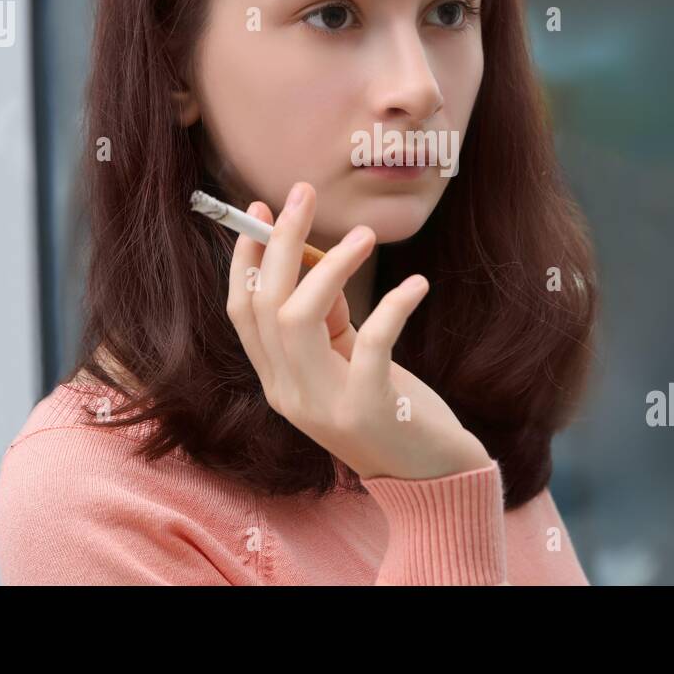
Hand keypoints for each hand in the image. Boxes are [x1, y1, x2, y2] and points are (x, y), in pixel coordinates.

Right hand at [226, 181, 492, 480]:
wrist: (431, 479)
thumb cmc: (391, 406)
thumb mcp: (346, 361)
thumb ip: (328, 320)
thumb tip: (322, 256)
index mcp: (276, 380)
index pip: (241, 311)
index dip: (246, 258)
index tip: (263, 210)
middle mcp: (288, 394)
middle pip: (266, 305)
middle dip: (282, 242)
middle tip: (304, 194)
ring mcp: (324, 405)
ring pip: (299, 318)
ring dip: (330, 266)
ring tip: (365, 235)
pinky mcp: (370, 409)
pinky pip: (372, 342)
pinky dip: (394, 305)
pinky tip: (418, 284)